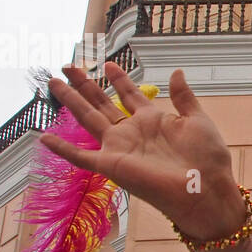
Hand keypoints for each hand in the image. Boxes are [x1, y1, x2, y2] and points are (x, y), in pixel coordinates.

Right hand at [41, 63, 245, 239]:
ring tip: (54, 81)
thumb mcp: (198, 120)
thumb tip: (177, 72)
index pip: (130, 95)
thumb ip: (184, 97)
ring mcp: (120, 148)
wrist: (205, 188)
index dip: (119, 78)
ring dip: (71, 101)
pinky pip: (81, 157)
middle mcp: (132, 132)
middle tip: (68, 65)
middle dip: (86, 84)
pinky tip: (44, 137)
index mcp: (153, 120)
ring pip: (88, 119)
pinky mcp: (112, 165)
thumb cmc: (206, 158)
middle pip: (102, 102)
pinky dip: (62, 149)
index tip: (108, 63)